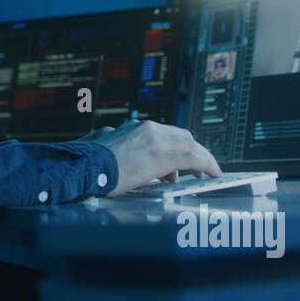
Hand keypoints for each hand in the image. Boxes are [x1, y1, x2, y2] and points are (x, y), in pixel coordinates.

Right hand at [83, 120, 221, 195]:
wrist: (86, 168)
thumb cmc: (90, 162)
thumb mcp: (104, 143)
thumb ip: (112, 138)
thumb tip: (109, 136)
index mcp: (137, 127)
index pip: (167, 133)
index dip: (180, 145)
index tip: (183, 159)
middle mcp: (150, 129)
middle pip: (183, 137)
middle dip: (194, 151)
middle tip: (198, 167)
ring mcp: (158, 141)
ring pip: (191, 146)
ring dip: (203, 159)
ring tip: (206, 173)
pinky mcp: (164, 156)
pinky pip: (194, 159)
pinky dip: (207, 165)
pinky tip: (213, 173)